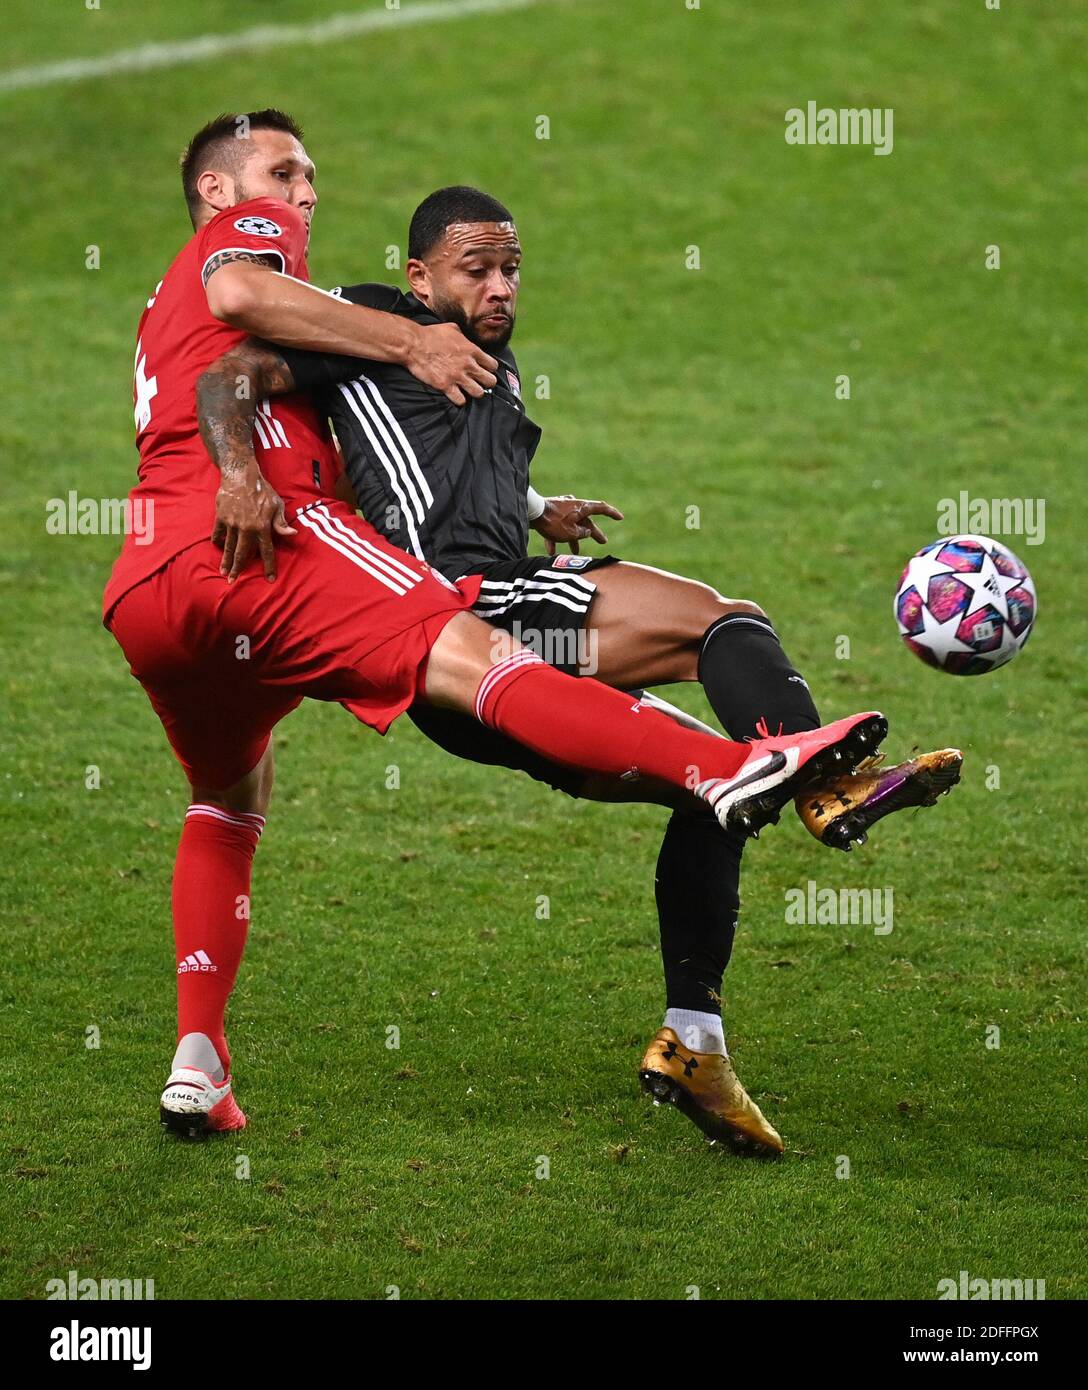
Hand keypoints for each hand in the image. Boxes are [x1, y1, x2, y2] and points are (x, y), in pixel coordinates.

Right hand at [212, 467, 296, 581]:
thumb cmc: (262, 490)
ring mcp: (232, 523)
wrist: (241, 475)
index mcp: (262, 527)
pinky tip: (218, 550)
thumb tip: (292, 535)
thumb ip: (281, 523)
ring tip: (224, 572)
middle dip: (238, 569)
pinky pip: (218, 534)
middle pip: (242, 554)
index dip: (269, 566)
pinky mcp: (221, 517)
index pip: (267, 552)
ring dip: (226, 561)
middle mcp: (246, 528)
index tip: (270, 579)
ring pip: (228, 547)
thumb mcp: (276, 505)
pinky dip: (217, 542)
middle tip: (233, 582)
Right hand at [405, 322, 497, 404]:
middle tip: (480, 382)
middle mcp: (468, 365)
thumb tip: (466, 340)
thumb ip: (463, 336)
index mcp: (472, 350)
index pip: (493, 365)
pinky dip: (460, 400)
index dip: (490, 369)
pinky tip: (456, 395)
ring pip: (478, 393)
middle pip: (490, 381)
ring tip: (468, 390)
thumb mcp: (452, 328)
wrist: (414, 344)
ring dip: (474, 392)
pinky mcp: (446, 386)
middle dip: (487, 383)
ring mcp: (457, 377)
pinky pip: (461, 400)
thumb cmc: (431, 335)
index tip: (485, 370)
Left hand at [533, 495, 623, 555]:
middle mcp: (573, 507)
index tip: (620, 518)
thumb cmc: (553, 522)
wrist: (531, 512)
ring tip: (575, 552)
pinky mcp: (551, 514)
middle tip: (603, 542)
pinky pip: (556, 527)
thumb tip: (586, 532)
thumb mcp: (571, 532)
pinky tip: (551, 551)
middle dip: (593, 534)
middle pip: (586, 521)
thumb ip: (582, 533)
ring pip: (571, 526)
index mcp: (582, 508)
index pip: (602, 508)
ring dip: (573, 539)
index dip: (612, 513)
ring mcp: (562, 509)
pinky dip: (555, 538)